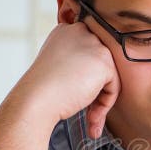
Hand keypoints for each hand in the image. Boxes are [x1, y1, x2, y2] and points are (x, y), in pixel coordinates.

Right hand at [23, 21, 119, 135]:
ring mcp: (93, 45)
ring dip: (101, 99)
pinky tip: (90, 115)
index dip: (85, 76)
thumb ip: (75, 63)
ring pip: (109, 75)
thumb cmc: (42, 90)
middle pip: (100, 63)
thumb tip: (95, 75)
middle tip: (87, 112)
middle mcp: (80, 32)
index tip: (75, 93)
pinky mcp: (104, 62)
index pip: (88, 52)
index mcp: (66, 31)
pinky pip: (114, 86)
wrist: (36, 99)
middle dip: (96, 89)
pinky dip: (105, 103)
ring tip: (89, 118)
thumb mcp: (57, 67)